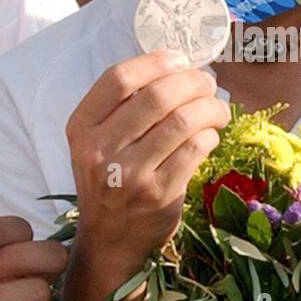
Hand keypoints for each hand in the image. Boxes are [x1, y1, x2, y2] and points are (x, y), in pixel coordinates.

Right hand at [66, 50, 230, 290]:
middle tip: (208, 84)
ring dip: (211, 107)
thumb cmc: (110, 181)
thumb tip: (178, 67)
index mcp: (82, 129)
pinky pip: (196, 148)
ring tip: (218, 109)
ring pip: (183, 120)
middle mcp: (100, 150)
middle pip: (158, 96)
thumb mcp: (98, 143)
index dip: (156, 62)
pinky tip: (210, 136)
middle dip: (194, 82)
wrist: (109, 241)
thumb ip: (123, 108)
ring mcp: (129, 175)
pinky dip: (210, 135)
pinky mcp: (158, 194)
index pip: (119, 79)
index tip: (181, 60)